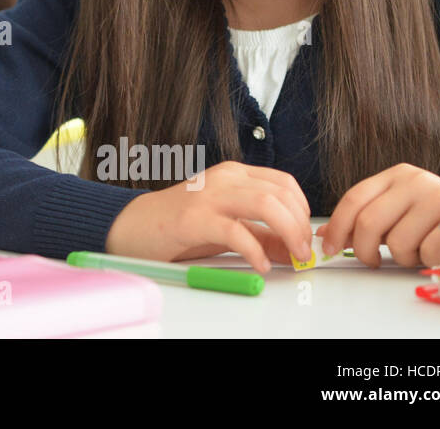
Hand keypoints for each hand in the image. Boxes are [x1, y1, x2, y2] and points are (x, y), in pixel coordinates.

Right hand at [104, 160, 314, 273]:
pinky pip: (236, 232)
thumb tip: (292, 249)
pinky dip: (255, 252)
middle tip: (302, 252)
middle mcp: (224, 179)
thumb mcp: (226, 225)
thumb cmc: (179, 224)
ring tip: (291, 257)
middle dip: (301, 226)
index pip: (284, 183)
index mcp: (233, 174)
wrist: (133, 225)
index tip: (305, 235)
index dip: (303, 210)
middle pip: (280, 193)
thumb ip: (260, 234)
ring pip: (266, 203)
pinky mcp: (194, 219)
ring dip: (288, 233)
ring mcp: (208, 196)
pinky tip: (259, 266)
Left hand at [318, 163, 439, 268]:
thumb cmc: (437, 218)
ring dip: (404, 258)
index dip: (336, 226)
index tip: (328, 247)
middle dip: (363, 250)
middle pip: (369, 222)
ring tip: (417, 251)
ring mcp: (438, 198)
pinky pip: (426, 252)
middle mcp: (416, 181)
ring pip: (397, 243)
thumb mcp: (399, 210)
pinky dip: (428, 261)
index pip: (353, 199)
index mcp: (397, 176)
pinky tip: (437, 252)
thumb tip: (325, 235)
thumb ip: (365, 219)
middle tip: (371, 261)